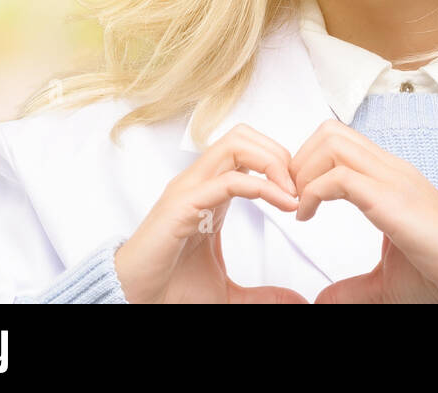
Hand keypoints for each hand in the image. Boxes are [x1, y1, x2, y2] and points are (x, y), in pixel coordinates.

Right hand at [114, 124, 308, 303]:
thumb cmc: (172, 290)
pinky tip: (282, 203)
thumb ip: (262, 294)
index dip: (280, 162)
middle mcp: (200, 182)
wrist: (136, 301)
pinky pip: (228, 180)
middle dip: (279, 153)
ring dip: (272, 162)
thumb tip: (293, 300)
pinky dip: (262, 186)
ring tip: (291, 193)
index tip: (301, 193)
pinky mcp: (182, 205)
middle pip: (243, 136)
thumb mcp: (229, 291)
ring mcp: (189, 190)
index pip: (247, 149)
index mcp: (211, 191)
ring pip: (235, 145)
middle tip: (298, 187)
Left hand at [290, 119, 437, 302]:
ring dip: (304, 171)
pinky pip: (339, 177)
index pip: (341, 142)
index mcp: (391, 179)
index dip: (309, 164)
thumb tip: (325, 300)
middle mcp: (391, 171)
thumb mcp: (385, 281)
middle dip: (300, 160)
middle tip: (292, 198)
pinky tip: (307, 216)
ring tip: (299, 205)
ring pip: (332, 143)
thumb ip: (353, 287)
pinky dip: (312, 192)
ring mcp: (392, 180)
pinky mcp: (390, 198)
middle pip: (331, 132)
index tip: (298, 199)